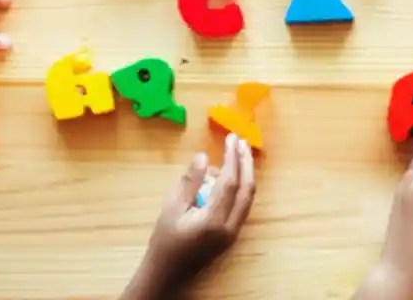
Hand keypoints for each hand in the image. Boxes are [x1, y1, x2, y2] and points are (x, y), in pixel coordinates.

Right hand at [124, 137, 255, 299]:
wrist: (167, 274)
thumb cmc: (165, 241)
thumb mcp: (172, 208)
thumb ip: (190, 182)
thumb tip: (203, 157)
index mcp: (214, 221)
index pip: (230, 183)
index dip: (232, 158)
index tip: (231, 138)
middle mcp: (230, 228)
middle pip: (247, 189)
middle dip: (246, 163)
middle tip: (242, 141)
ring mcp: (234, 233)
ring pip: (248, 198)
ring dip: (245, 174)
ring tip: (236, 154)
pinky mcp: (232, 235)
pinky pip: (241, 206)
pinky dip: (239, 188)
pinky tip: (229, 176)